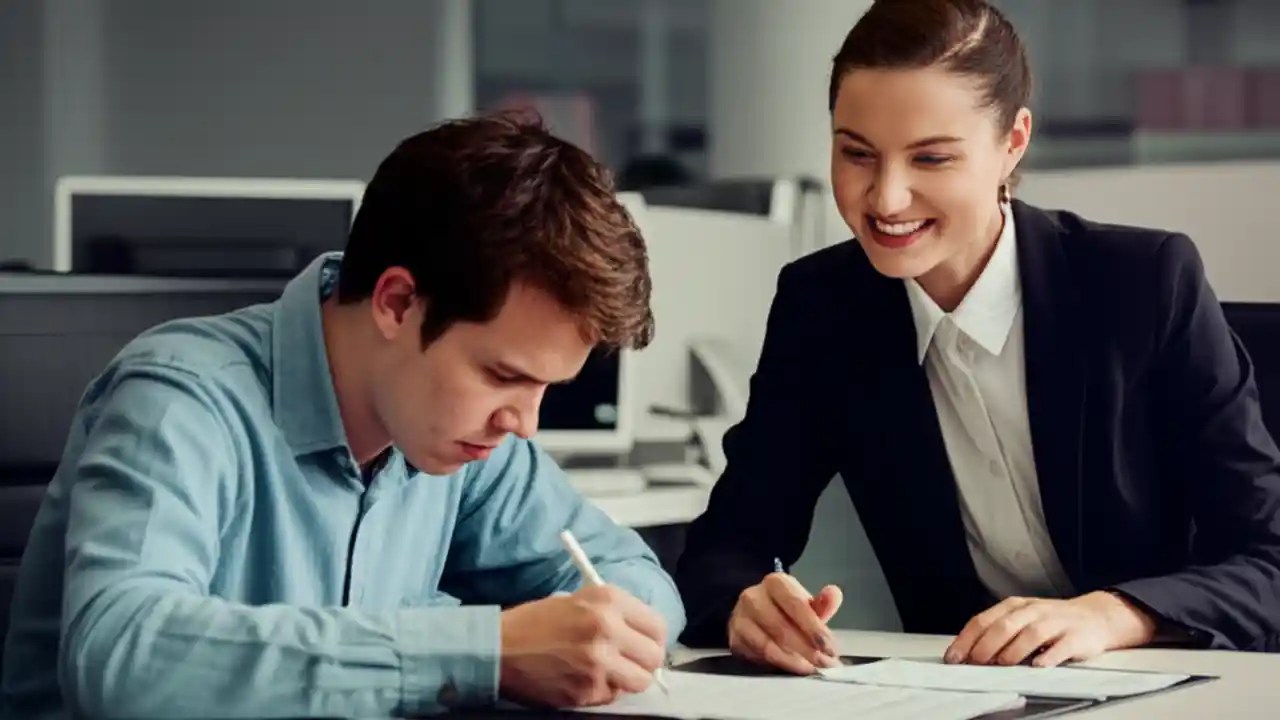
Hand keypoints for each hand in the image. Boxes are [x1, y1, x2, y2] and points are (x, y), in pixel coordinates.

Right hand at [499, 585, 667, 707]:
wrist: (498, 648)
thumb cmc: (536, 621)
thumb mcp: (578, 600)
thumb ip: (613, 613)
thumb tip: (642, 635)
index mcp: (608, 600)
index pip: (657, 625)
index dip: (653, 638)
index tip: (646, 644)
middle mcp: (608, 629)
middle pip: (654, 656)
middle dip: (645, 661)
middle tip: (631, 662)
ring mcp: (599, 663)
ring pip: (640, 681)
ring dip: (629, 679)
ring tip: (611, 673)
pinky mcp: (587, 690)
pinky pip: (613, 695)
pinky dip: (604, 690)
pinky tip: (585, 679)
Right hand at [727, 571, 843, 674]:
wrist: (755, 616)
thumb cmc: (787, 610)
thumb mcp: (807, 605)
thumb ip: (822, 603)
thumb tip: (833, 594)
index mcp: (776, 583)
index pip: (796, 604)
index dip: (814, 628)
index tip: (831, 648)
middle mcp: (753, 596)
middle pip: (781, 627)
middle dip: (806, 649)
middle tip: (824, 664)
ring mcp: (740, 617)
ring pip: (767, 644)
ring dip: (793, 660)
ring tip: (811, 668)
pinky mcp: (734, 638)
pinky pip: (757, 655)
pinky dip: (778, 664)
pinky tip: (793, 668)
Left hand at [945, 591, 1157, 667]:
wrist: (1095, 616)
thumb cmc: (1051, 621)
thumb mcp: (1021, 619)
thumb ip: (998, 632)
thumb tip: (968, 653)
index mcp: (1015, 606)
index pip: (984, 620)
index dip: (967, 639)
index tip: (954, 657)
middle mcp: (1033, 611)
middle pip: (1004, 626)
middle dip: (986, 645)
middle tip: (975, 663)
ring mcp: (1055, 622)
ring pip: (1031, 634)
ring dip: (1013, 650)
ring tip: (1002, 664)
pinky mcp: (1076, 637)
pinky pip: (1061, 646)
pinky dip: (1049, 656)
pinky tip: (1038, 665)